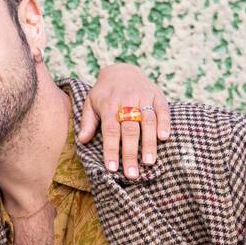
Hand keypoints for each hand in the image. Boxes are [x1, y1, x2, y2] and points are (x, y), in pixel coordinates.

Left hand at [78, 63, 171, 179]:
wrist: (122, 70)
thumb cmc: (104, 93)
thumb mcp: (91, 103)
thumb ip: (88, 122)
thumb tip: (82, 140)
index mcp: (109, 104)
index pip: (110, 131)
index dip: (111, 150)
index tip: (112, 169)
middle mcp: (126, 100)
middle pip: (129, 129)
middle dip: (130, 153)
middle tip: (132, 174)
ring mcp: (143, 96)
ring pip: (147, 121)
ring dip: (149, 143)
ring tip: (149, 162)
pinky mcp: (157, 95)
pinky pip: (162, 110)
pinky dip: (164, 123)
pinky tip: (164, 139)